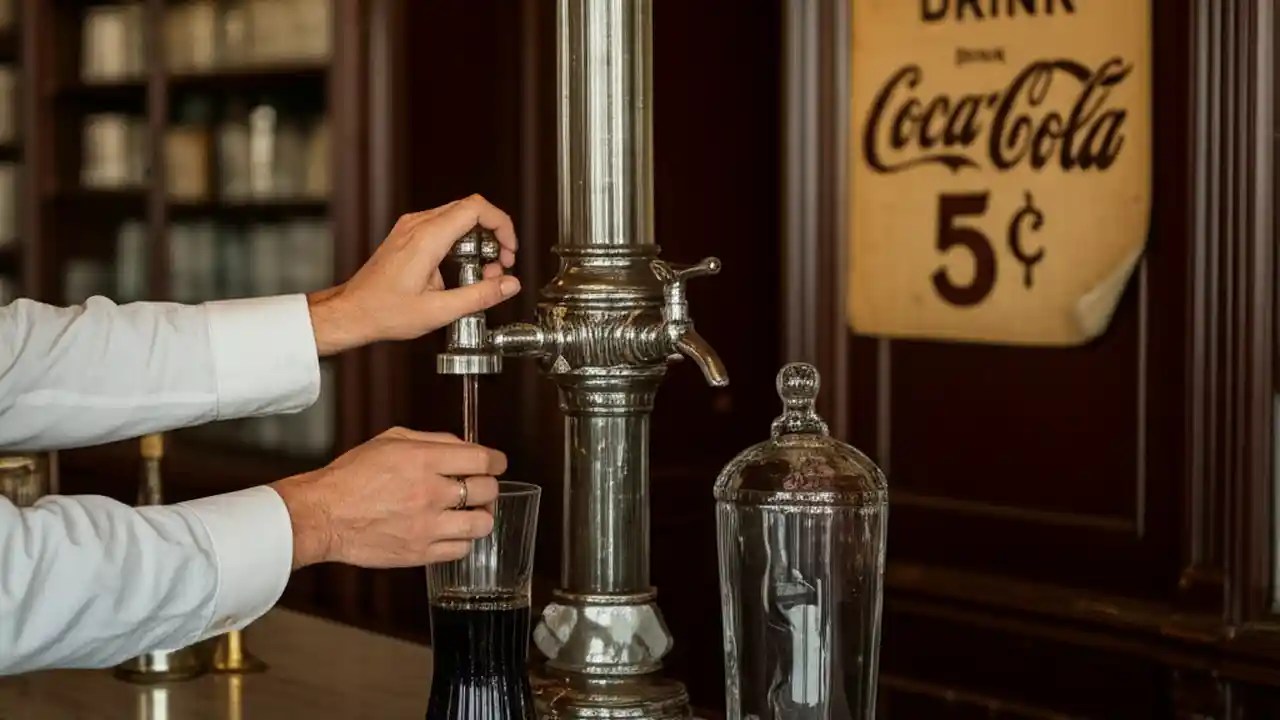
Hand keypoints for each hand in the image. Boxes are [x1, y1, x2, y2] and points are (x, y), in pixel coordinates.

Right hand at [269, 427, 505, 568]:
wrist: (324, 515)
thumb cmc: (351, 477)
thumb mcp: (391, 441)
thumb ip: (433, 441)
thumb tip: (464, 446)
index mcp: (424, 461)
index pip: (483, 459)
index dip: (497, 461)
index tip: (497, 464)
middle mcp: (430, 493)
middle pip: (488, 491)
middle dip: (489, 487)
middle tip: (480, 488)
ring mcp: (427, 526)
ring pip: (481, 524)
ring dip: (481, 516)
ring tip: (470, 513)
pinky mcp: (420, 553)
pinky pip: (461, 550)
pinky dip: (462, 540)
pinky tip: (451, 532)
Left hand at [306, 194, 521, 355]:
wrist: (352, 312)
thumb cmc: (384, 311)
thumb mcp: (439, 311)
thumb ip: (480, 296)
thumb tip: (510, 285)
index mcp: (427, 239)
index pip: (476, 208)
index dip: (501, 224)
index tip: (508, 249)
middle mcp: (418, 225)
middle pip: (471, 209)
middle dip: (494, 235)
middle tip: (499, 266)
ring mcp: (411, 227)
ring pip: (459, 215)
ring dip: (478, 239)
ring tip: (482, 272)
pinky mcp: (408, 234)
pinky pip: (444, 225)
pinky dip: (461, 241)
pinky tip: (462, 268)